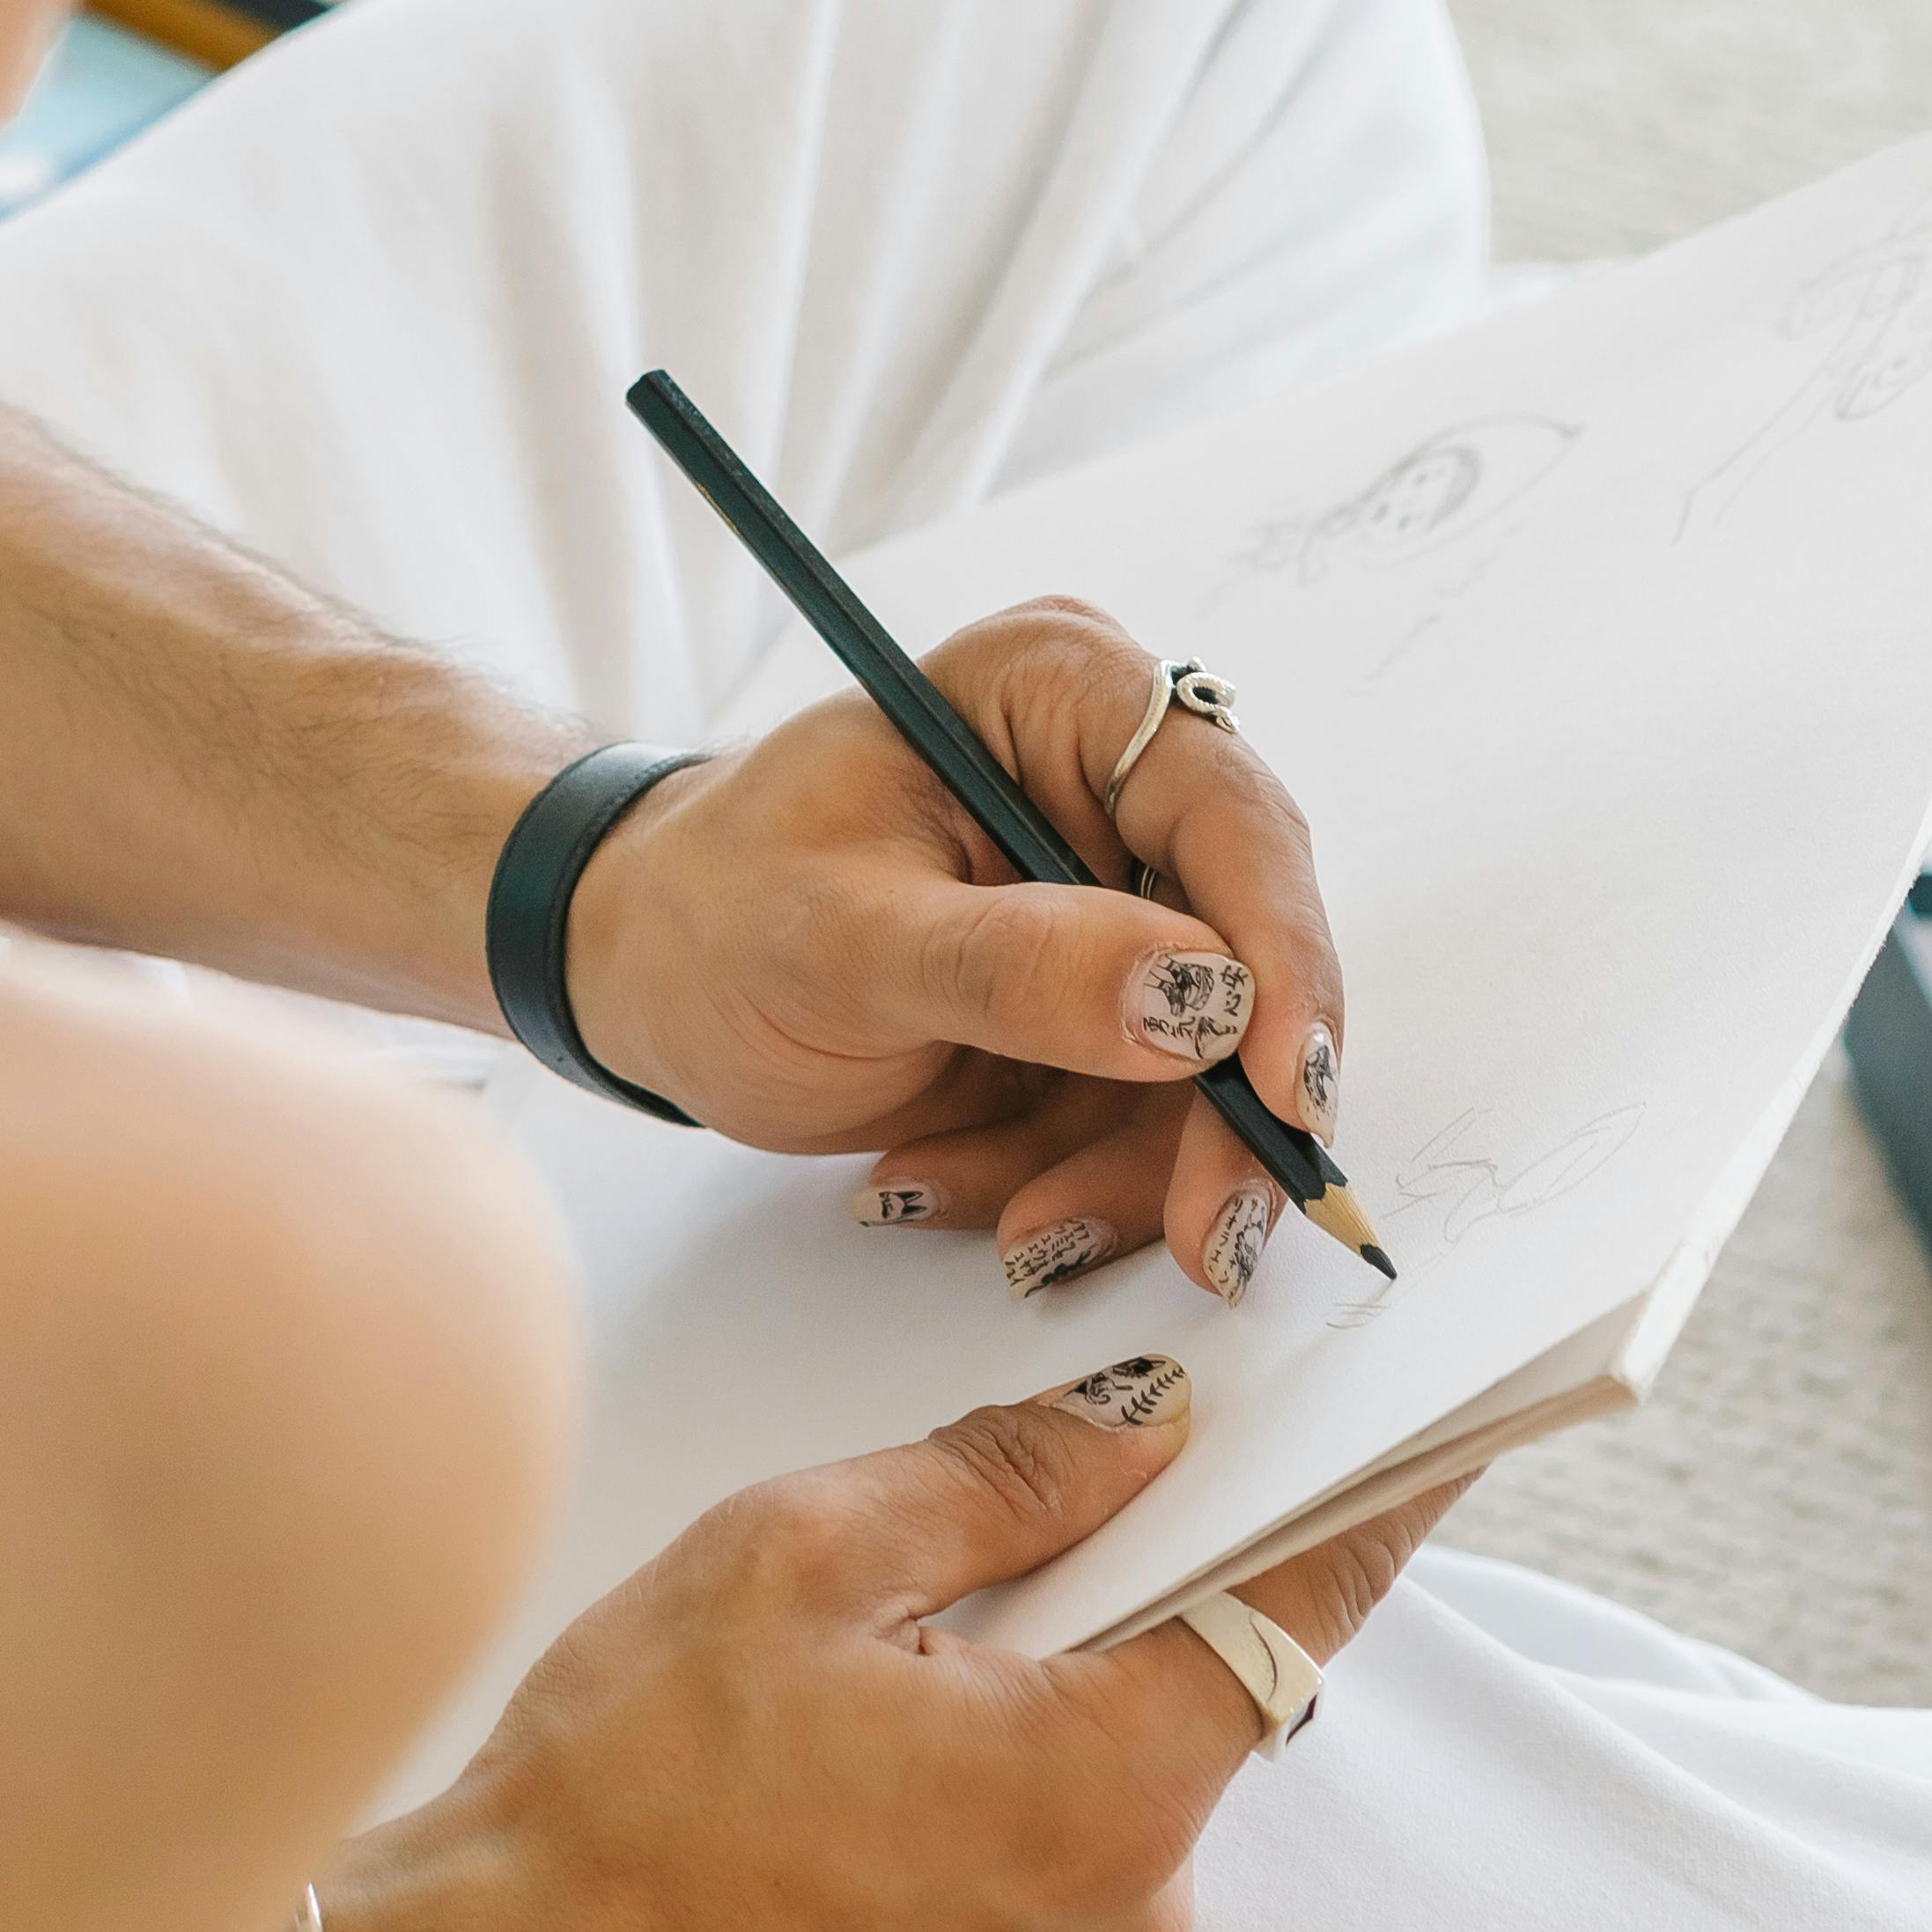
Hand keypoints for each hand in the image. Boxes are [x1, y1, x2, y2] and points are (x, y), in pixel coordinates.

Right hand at [320, 1363, 1470, 1931]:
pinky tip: (872, 1726)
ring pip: (1118, 1752)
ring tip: (882, 1640)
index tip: (1430, 1430)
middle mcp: (1130, 1903)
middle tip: (1008, 1501)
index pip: (1299, 1608)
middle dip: (1125, 1572)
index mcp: (1105, 1781)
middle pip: (1200, 1675)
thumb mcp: (801, 1556)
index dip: (1363, 1498)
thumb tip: (1140, 1423)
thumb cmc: (634, 1782)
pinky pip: (1058, 1830)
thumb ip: (996, 1474)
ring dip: (1047, 1669)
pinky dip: (1005, 1752)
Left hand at [560, 598, 1347, 1301]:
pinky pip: (1142, 1119)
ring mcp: (1114, 903)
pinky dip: (1063, 1178)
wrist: (642, 971)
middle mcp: (1111, 785)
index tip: (1289, 1100)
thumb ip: (1014, 966)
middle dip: (1212, 1116)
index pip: (1228, 818)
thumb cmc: (711, 912)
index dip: (1283, 962)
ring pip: (1207, 1067)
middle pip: (1248, 960)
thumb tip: (1203, 998)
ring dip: (1118, 1170)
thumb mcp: (839, 941)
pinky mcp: (1098, 1006)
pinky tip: (943, 1178)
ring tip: (1002, 1218)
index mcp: (1056, 693)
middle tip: (1201, 1238)